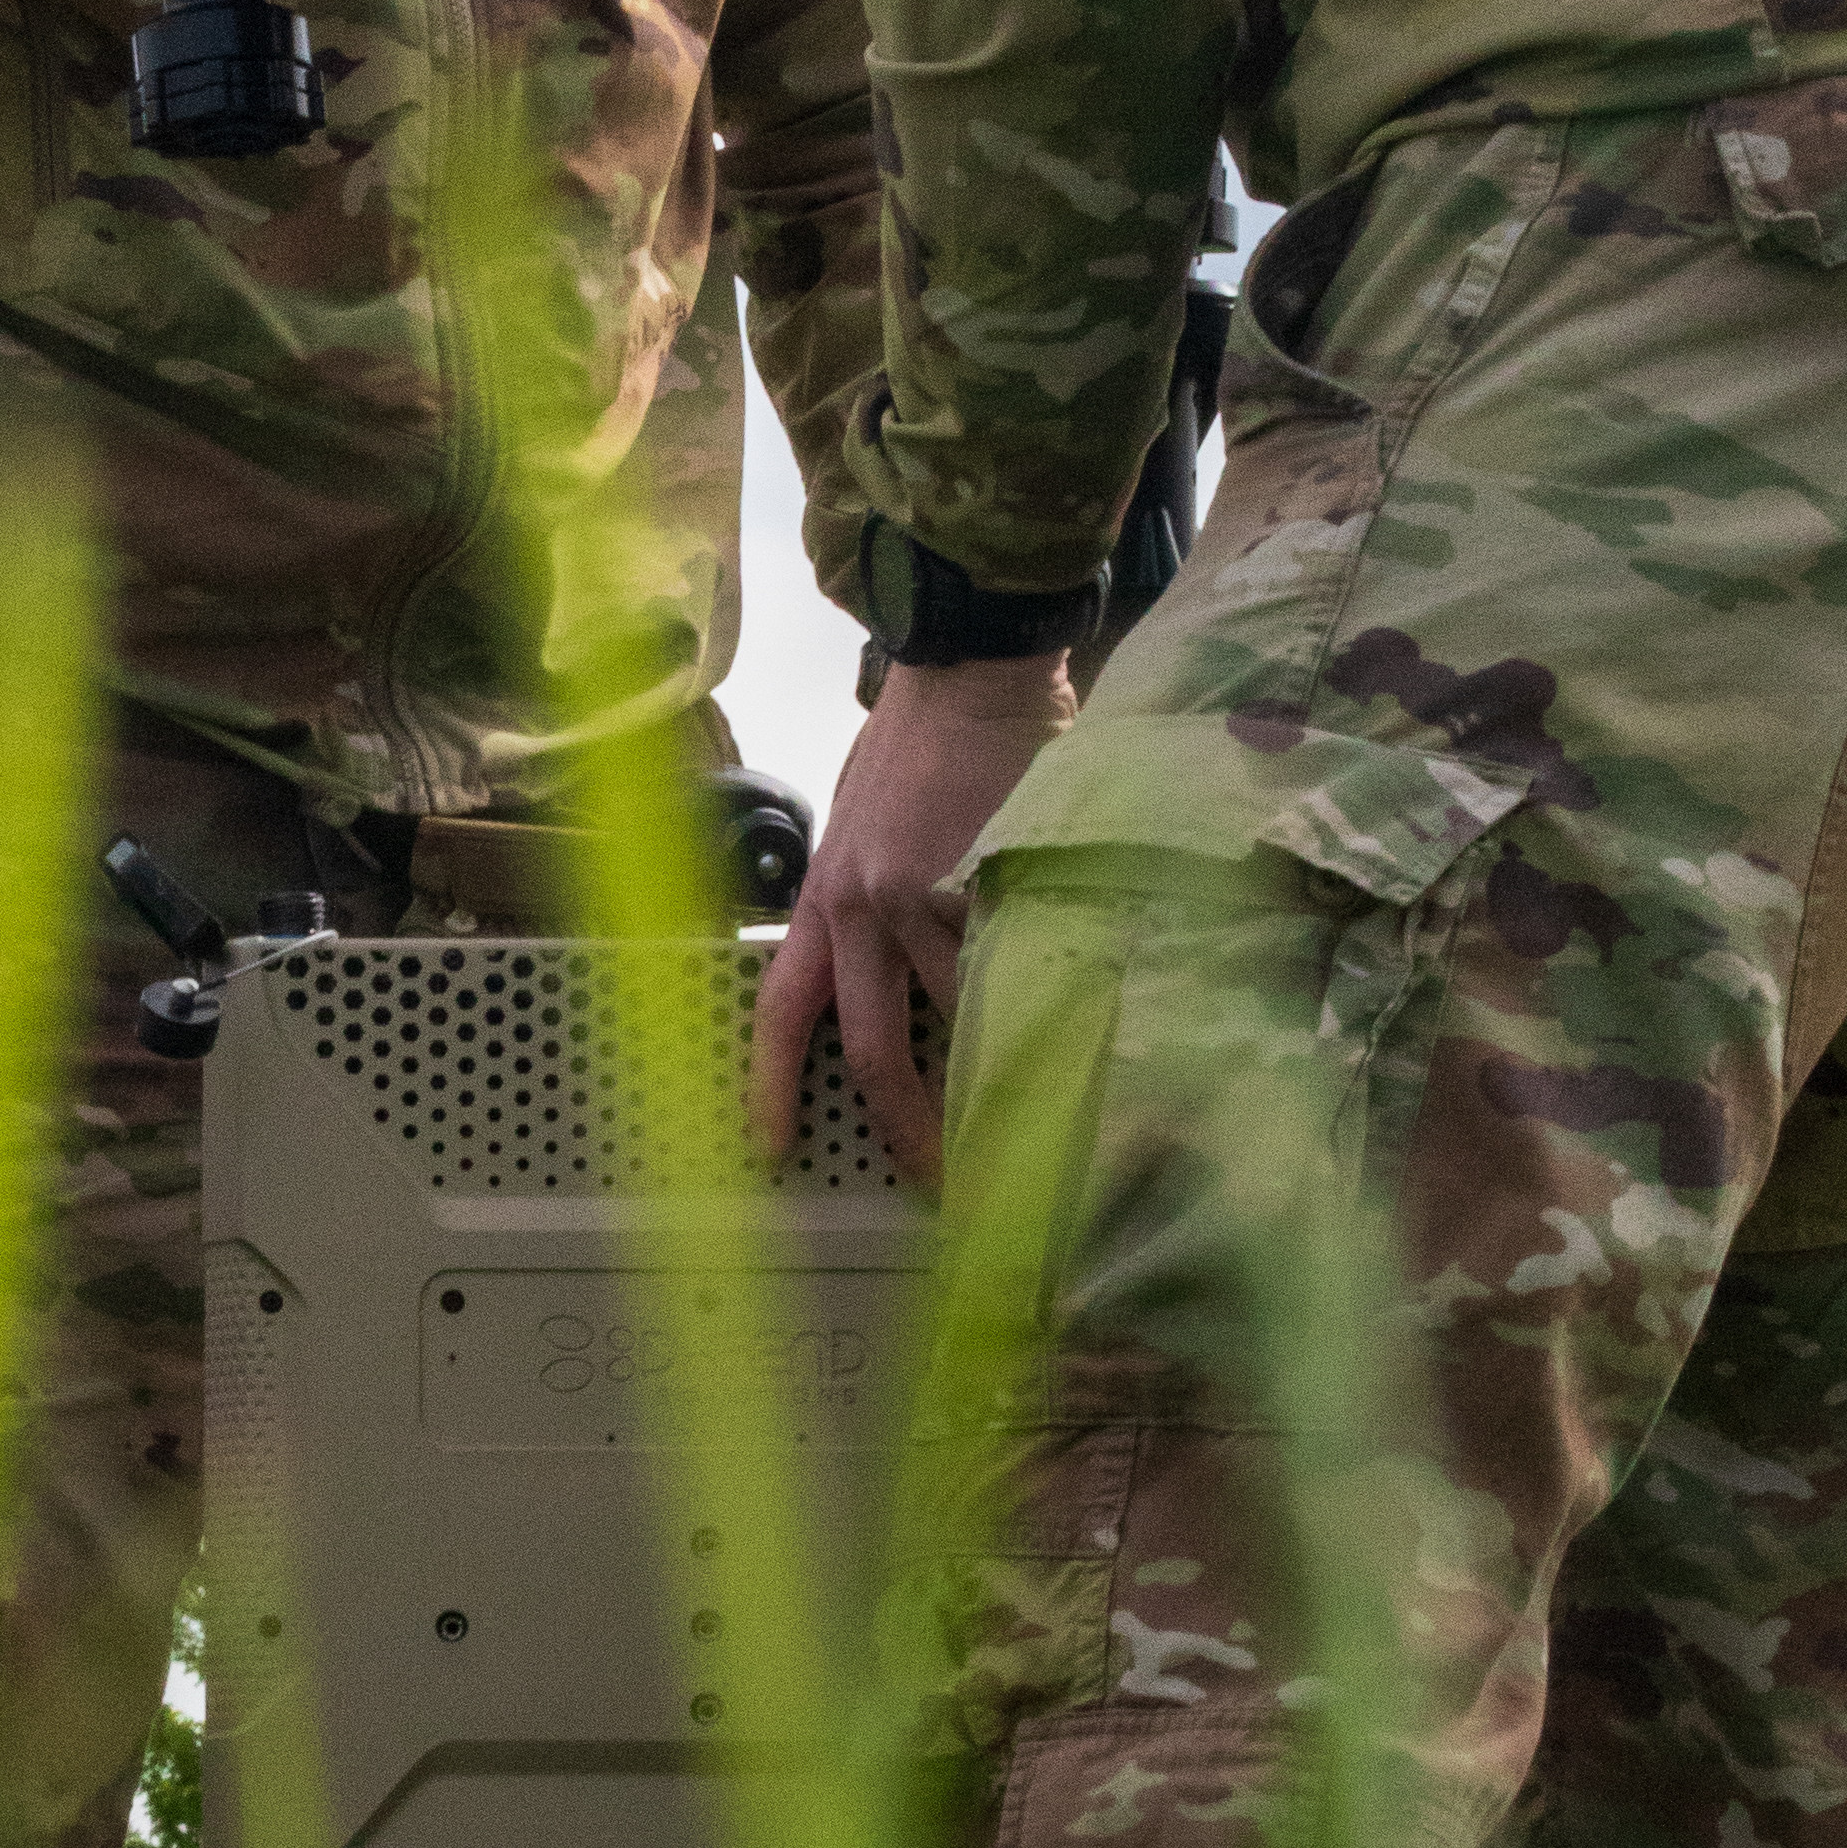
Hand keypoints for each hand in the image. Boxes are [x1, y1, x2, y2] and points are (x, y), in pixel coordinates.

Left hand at [753, 653, 1073, 1177]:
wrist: (969, 666)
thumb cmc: (929, 739)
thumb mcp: (874, 826)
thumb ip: (879, 900)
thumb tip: (911, 968)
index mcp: (826, 894)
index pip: (783, 1008)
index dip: (770, 1087)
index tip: (769, 1150)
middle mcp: (857, 904)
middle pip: (872, 1050)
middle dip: (907, 1129)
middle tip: (943, 1181)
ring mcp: (919, 897)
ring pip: (955, 1020)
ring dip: (996, 1069)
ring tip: (1039, 1108)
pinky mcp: (979, 882)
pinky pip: (1011, 967)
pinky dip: (1041, 997)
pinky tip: (1077, 1020)